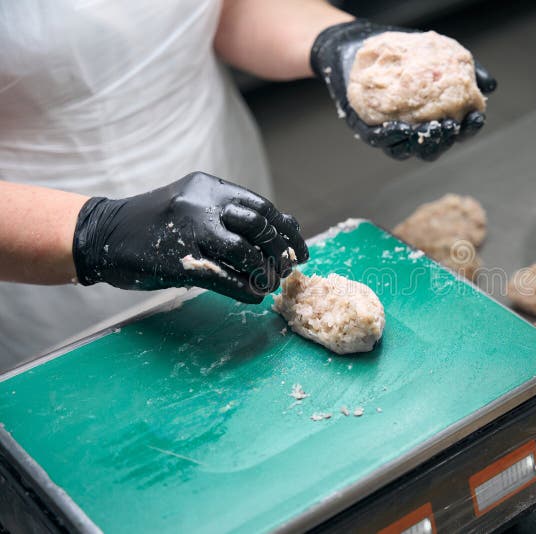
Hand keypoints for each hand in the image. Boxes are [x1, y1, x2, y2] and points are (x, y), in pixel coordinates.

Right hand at [72, 172, 308, 303]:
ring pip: (244, 251)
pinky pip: (223, 276)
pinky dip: (244, 289)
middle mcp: (202, 204)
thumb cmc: (155, 224)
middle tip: (285, 269)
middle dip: (279, 251)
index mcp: (209, 188)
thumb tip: (280, 232)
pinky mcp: (178, 260)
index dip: (286, 231)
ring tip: (268, 284)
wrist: (103, 234)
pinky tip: (253, 296)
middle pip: (259, 226)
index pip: (263, 207)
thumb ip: (229, 214)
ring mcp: (189, 231)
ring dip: (263, 272)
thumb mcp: (193, 205)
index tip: (299, 251)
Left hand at [310, 20, 495, 161]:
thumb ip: (467, 70)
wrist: (367, 48)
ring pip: (407, 151)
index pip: (460, 132)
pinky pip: (381, 141)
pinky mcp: (370, 131)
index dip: (470, 128)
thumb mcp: (441, 57)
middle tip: (448, 126)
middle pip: (434, 149)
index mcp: (437, 120)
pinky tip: (400, 128)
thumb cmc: (408, 56)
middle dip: (443, 140)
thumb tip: (489, 86)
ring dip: (418, 143)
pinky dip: (391, 138)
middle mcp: (416, 133)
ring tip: (424, 129)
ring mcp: (393, 135)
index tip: (476, 117)